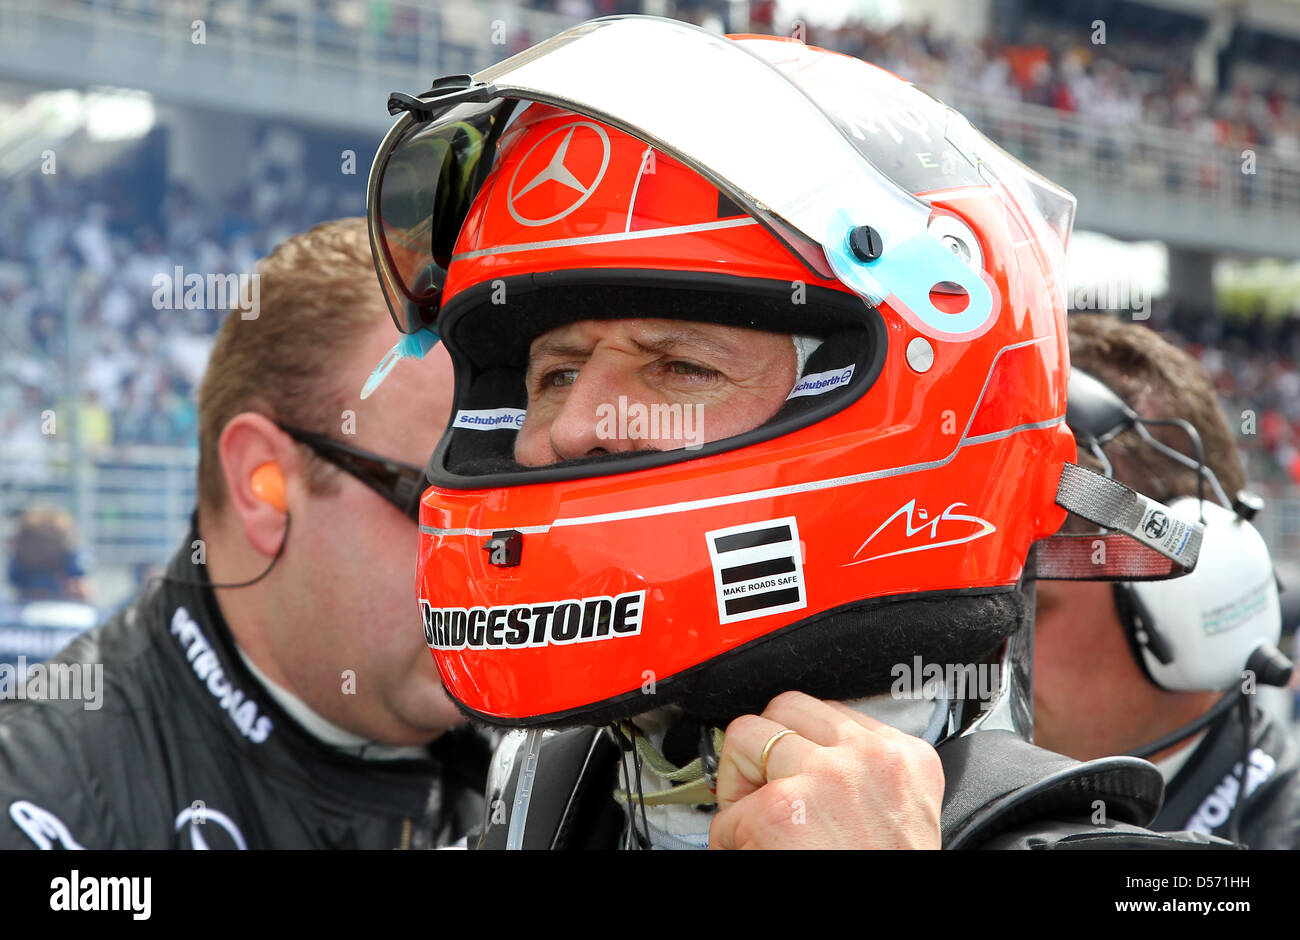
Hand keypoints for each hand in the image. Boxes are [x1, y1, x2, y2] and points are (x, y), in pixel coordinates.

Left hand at [708, 690, 943, 848]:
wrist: (892, 934)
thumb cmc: (885, 869)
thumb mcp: (898, 812)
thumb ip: (862, 772)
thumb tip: (803, 749)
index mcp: (906, 759)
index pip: (830, 712)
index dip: (802, 745)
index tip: (796, 775)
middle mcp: (871, 758)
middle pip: (786, 707)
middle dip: (766, 749)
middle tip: (770, 796)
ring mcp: (826, 778)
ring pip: (744, 736)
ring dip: (741, 786)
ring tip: (762, 827)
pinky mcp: (782, 809)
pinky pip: (728, 808)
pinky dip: (731, 838)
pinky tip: (763, 857)